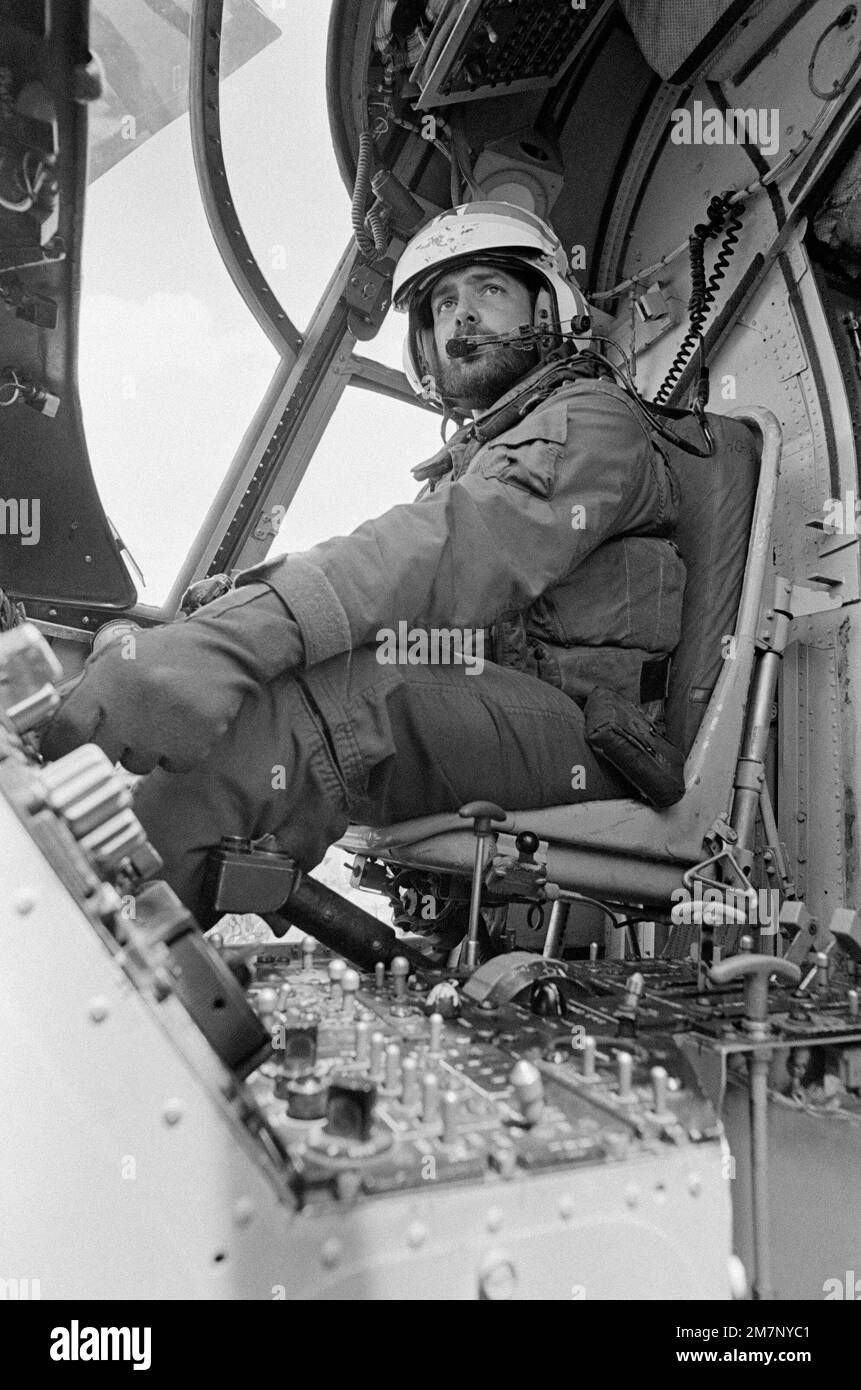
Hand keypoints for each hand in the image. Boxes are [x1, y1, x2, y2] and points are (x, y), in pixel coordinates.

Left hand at [40, 584, 303, 772]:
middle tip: (118, 736)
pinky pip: (171, 766)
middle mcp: (134, 704)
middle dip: (104, 749)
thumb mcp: (121, 657)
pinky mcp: (194, 742)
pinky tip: (182, 729)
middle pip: (99, 754)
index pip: (67, 728)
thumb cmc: (170, 653)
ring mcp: (165, 726)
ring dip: (142, 752)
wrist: (226, 648)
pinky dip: (175, 754)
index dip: (58, 746)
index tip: (61, 751)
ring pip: (135, 765)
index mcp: (109, 678)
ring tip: (158, 723)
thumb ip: (90, 688)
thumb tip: (57, 726)